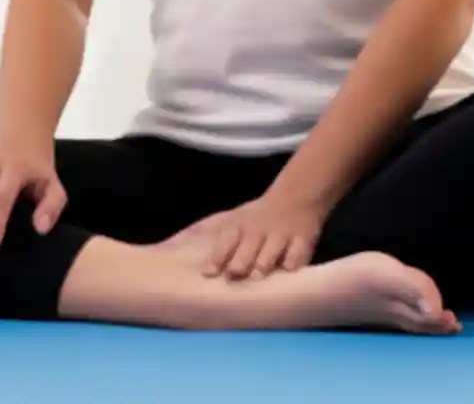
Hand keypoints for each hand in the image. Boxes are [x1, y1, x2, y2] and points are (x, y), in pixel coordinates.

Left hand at [194, 194, 328, 278]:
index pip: (225, 241)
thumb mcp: (231, 220)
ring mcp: (281, 235)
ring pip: (272, 249)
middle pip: (248, 246)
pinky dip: (294, 259)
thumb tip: (170, 249)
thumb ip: (209, 234)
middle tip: (233, 274)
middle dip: (240, 260)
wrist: (294, 199)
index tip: (208, 272)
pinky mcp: (303, 240)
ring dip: (265, 261)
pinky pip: (299, 251)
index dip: (217, 256)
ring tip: (258, 275)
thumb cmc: (253, 218)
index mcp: (238, 227)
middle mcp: (258, 231)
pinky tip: (289, 269)